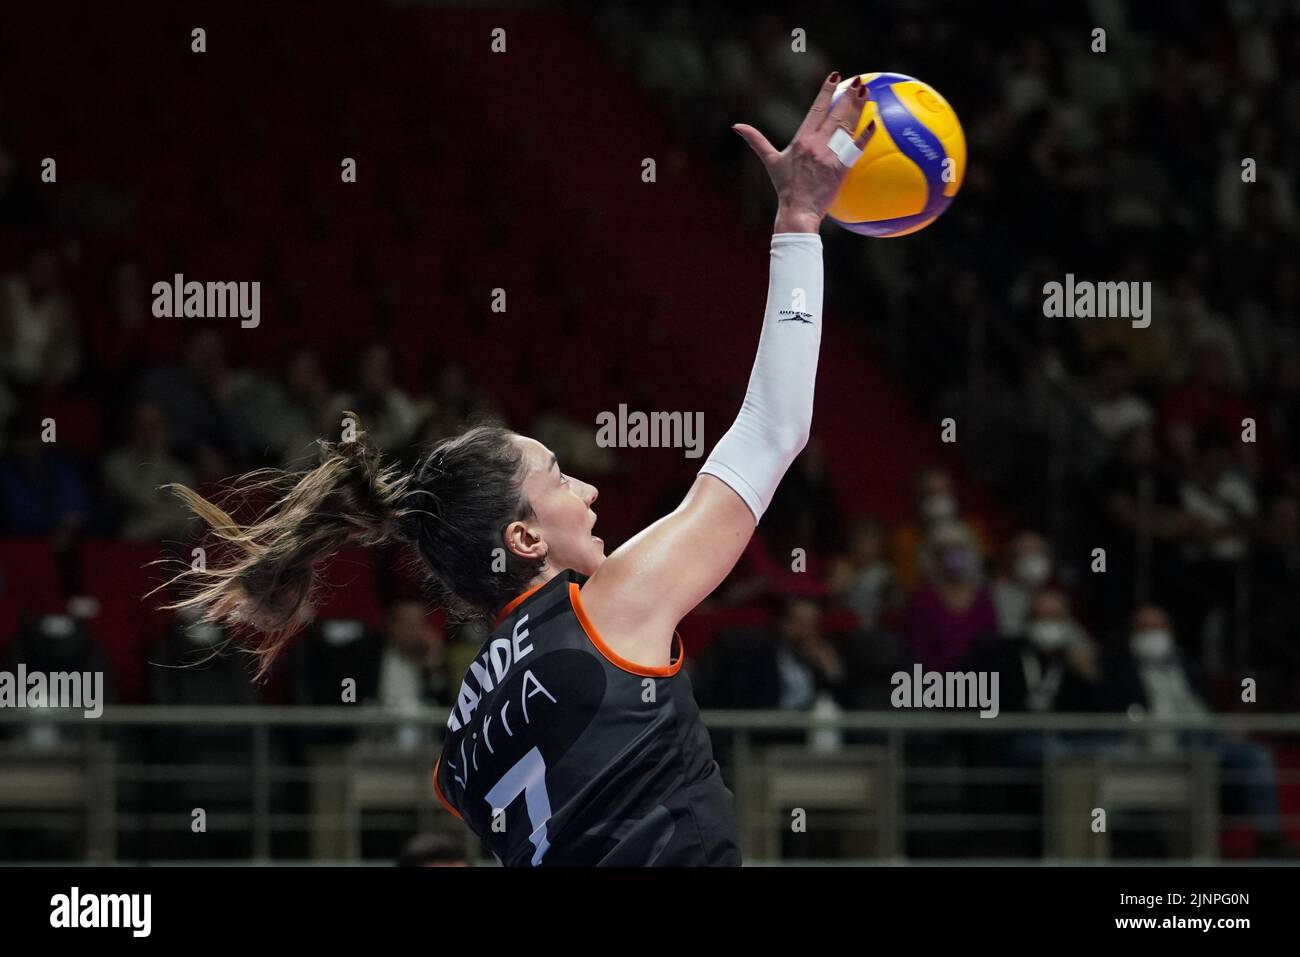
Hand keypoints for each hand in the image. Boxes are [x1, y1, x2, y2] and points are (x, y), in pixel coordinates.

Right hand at [733, 72, 876, 231]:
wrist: (798, 211)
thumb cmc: (784, 188)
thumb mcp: (770, 161)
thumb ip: (756, 141)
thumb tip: (736, 126)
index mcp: (801, 139)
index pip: (816, 109)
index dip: (826, 91)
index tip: (835, 76)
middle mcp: (817, 144)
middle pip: (836, 114)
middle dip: (848, 95)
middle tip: (858, 81)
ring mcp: (830, 156)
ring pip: (848, 126)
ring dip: (859, 108)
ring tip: (867, 93)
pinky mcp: (841, 169)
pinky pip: (856, 148)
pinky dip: (865, 135)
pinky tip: (874, 123)